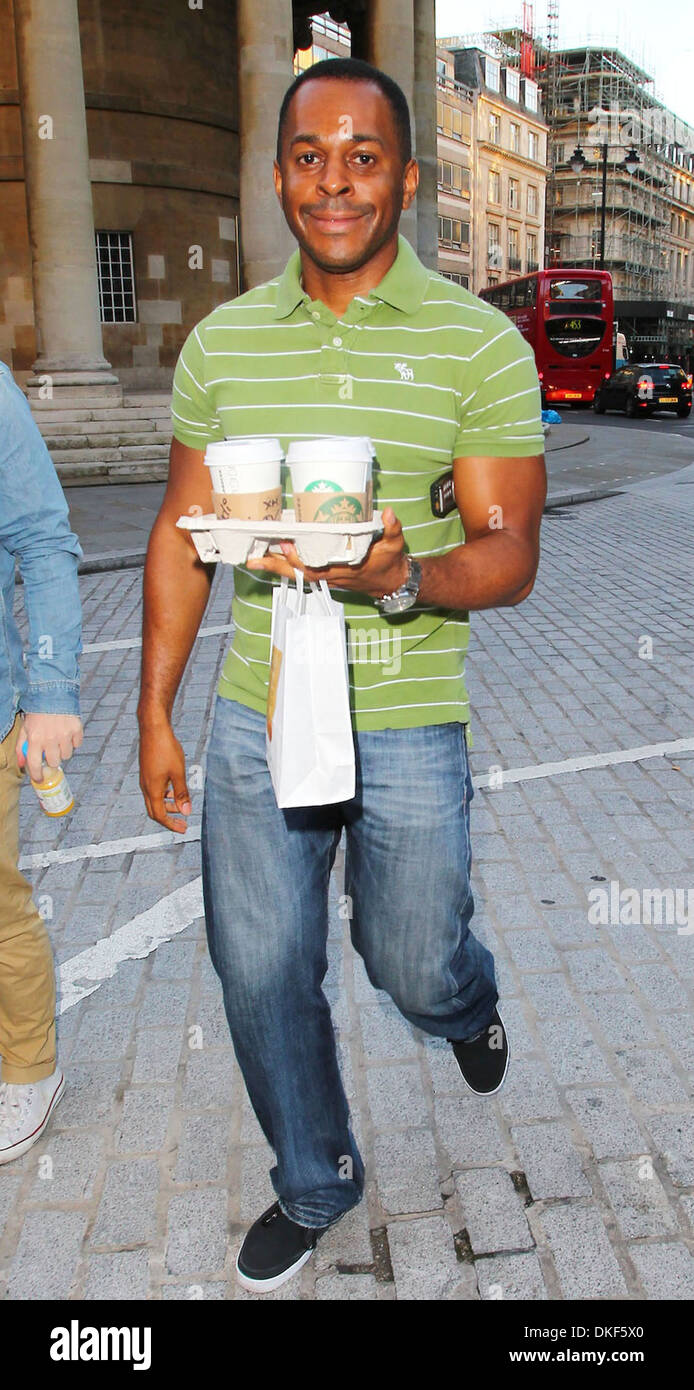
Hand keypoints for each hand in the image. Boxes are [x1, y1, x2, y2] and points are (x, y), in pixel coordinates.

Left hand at [17, 713, 82, 781]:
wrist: (52, 693)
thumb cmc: (37, 713)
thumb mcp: (24, 728)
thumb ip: (21, 747)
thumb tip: (22, 764)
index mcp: (35, 738)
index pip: (35, 764)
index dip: (37, 775)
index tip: (39, 779)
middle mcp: (50, 738)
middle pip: (54, 762)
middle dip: (52, 759)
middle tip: (50, 751)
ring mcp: (65, 734)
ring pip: (67, 755)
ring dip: (63, 751)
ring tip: (59, 740)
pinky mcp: (76, 729)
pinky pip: (77, 744)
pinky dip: (73, 742)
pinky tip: (67, 733)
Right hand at [138, 720, 191, 833]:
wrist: (153, 728)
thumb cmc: (166, 748)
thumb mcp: (178, 772)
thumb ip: (182, 793)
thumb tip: (186, 812)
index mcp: (152, 789)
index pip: (160, 815)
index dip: (171, 825)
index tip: (183, 829)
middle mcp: (145, 786)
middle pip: (154, 810)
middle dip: (169, 818)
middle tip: (183, 823)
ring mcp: (145, 778)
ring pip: (154, 800)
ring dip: (167, 805)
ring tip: (181, 804)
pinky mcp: (147, 771)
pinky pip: (153, 790)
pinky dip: (164, 795)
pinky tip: (174, 789)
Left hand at [245, 507, 407, 597]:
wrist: (391, 581)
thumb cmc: (390, 561)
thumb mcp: (395, 543)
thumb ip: (392, 527)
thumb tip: (389, 513)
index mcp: (345, 567)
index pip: (317, 566)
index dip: (300, 558)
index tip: (287, 543)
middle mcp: (331, 574)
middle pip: (299, 572)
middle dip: (276, 566)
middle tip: (254, 559)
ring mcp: (326, 576)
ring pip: (297, 573)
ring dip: (274, 567)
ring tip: (253, 559)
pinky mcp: (324, 574)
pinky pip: (300, 572)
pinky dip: (284, 566)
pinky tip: (269, 559)